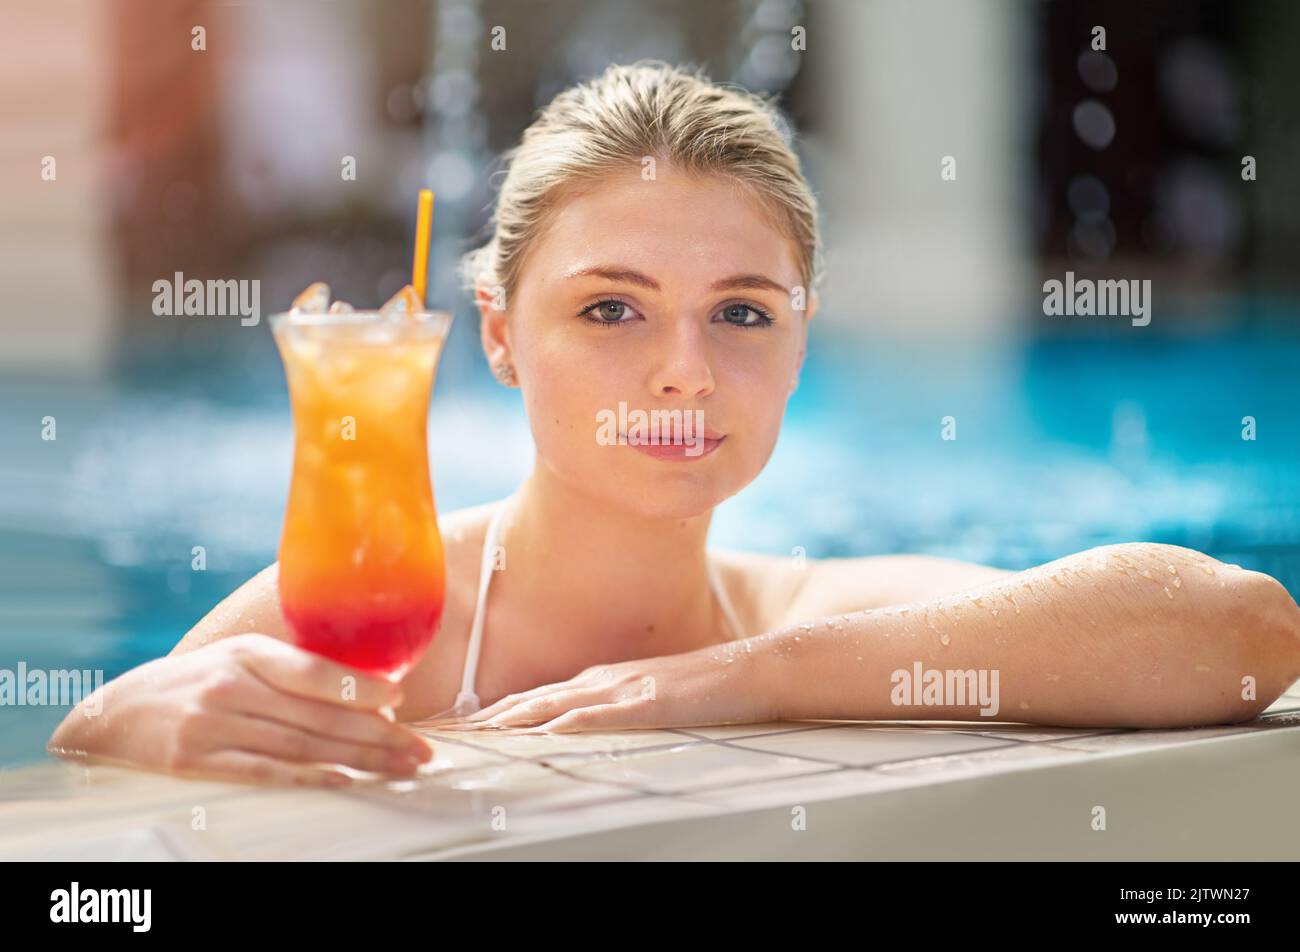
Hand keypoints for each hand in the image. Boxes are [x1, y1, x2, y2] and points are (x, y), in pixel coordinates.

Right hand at [47, 633, 434, 786]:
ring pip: (300, 744)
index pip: (315, 672)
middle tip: (419, 749)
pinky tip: (342, 780)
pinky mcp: (196, 760)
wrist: (113, 714)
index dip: (360, 687)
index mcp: (248, 653)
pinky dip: (306, 777)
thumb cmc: (192, 685)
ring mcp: (214, 723)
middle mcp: (233, 685)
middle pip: (319, 715)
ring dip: (357, 759)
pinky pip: (262, 771)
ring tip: (398, 767)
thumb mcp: (236, 659)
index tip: (399, 701)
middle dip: (377, 734)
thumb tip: (359, 690)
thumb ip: (288, 671)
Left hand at [435, 644, 779, 732]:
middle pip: (534, 699)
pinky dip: (572, 722)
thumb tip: (580, 729)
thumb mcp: (650, 696)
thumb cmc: (706, 687)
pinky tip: (549, 731)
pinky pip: (604, 714)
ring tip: (479, 734)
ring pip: (558, 703)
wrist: (751, 668)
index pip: (537, 697)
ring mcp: (626, 689)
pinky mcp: (651, 702)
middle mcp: (605, 680)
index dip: (497, 712)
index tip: (463, 727)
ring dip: (516, 718)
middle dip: (491, 717)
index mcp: (602, 680)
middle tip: (451, 732)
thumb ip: (616, 708)